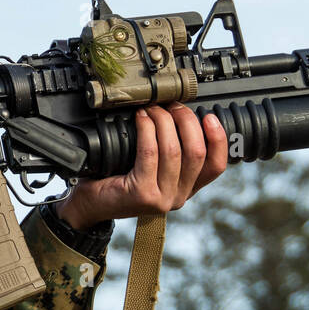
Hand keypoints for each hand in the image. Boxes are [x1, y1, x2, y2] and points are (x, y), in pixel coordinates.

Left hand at [54, 103, 227, 227]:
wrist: (90, 204)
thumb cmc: (118, 180)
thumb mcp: (152, 168)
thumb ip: (171, 152)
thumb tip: (181, 114)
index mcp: (186, 189)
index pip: (216, 166)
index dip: (218, 139)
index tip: (209, 116)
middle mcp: (177, 197)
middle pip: (197, 152)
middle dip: (186, 121)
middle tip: (172, 105)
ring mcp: (161, 198)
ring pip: (174, 150)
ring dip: (163, 122)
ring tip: (152, 109)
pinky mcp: (142, 194)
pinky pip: (150, 153)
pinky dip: (146, 130)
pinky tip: (141, 119)